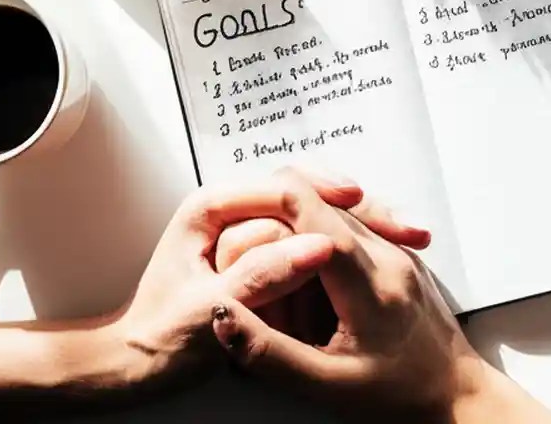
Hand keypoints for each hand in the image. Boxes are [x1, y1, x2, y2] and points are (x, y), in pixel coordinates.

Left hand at [106, 174, 427, 389]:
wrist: (142, 366)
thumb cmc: (162, 341)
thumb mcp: (211, 310)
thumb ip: (262, 276)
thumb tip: (318, 246)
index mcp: (211, 209)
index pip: (280, 185)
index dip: (324, 192)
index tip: (360, 201)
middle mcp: (234, 209)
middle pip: (308, 191)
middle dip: (358, 206)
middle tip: (401, 224)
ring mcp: (254, 228)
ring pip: (320, 212)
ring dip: (364, 223)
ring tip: (408, 236)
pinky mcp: (270, 252)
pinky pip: (319, 235)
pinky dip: (354, 242)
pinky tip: (388, 254)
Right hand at [210, 170, 550, 422]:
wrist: (460, 399)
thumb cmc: (400, 398)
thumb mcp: (327, 385)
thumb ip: (269, 353)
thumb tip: (222, 316)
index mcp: (368, 281)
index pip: (310, 210)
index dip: (266, 205)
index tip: (235, 220)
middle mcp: (389, 255)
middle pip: (324, 200)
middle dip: (280, 211)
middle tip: (246, 234)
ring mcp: (400, 252)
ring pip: (342, 208)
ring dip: (304, 220)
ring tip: (275, 251)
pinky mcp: (404, 258)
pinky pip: (359, 226)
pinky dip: (327, 233)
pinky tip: (311, 265)